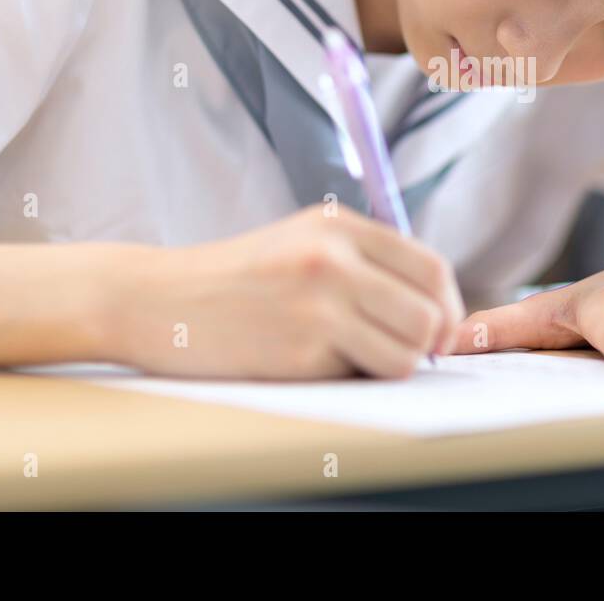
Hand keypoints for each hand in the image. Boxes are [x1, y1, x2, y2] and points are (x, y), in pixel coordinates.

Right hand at [104, 204, 464, 379]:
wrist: (155, 299)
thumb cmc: (236, 277)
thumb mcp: (302, 240)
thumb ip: (363, 259)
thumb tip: (434, 307)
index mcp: (339, 225)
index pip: (431, 268)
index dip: (448, 307)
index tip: (440, 331)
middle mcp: (334, 258)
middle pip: (429, 314)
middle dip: (427, 344)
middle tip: (402, 354)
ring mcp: (317, 303)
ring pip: (406, 353)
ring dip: (392, 366)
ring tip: (356, 358)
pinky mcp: (299, 348)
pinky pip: (361, 375)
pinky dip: (351, 378)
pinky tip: (316, 363)